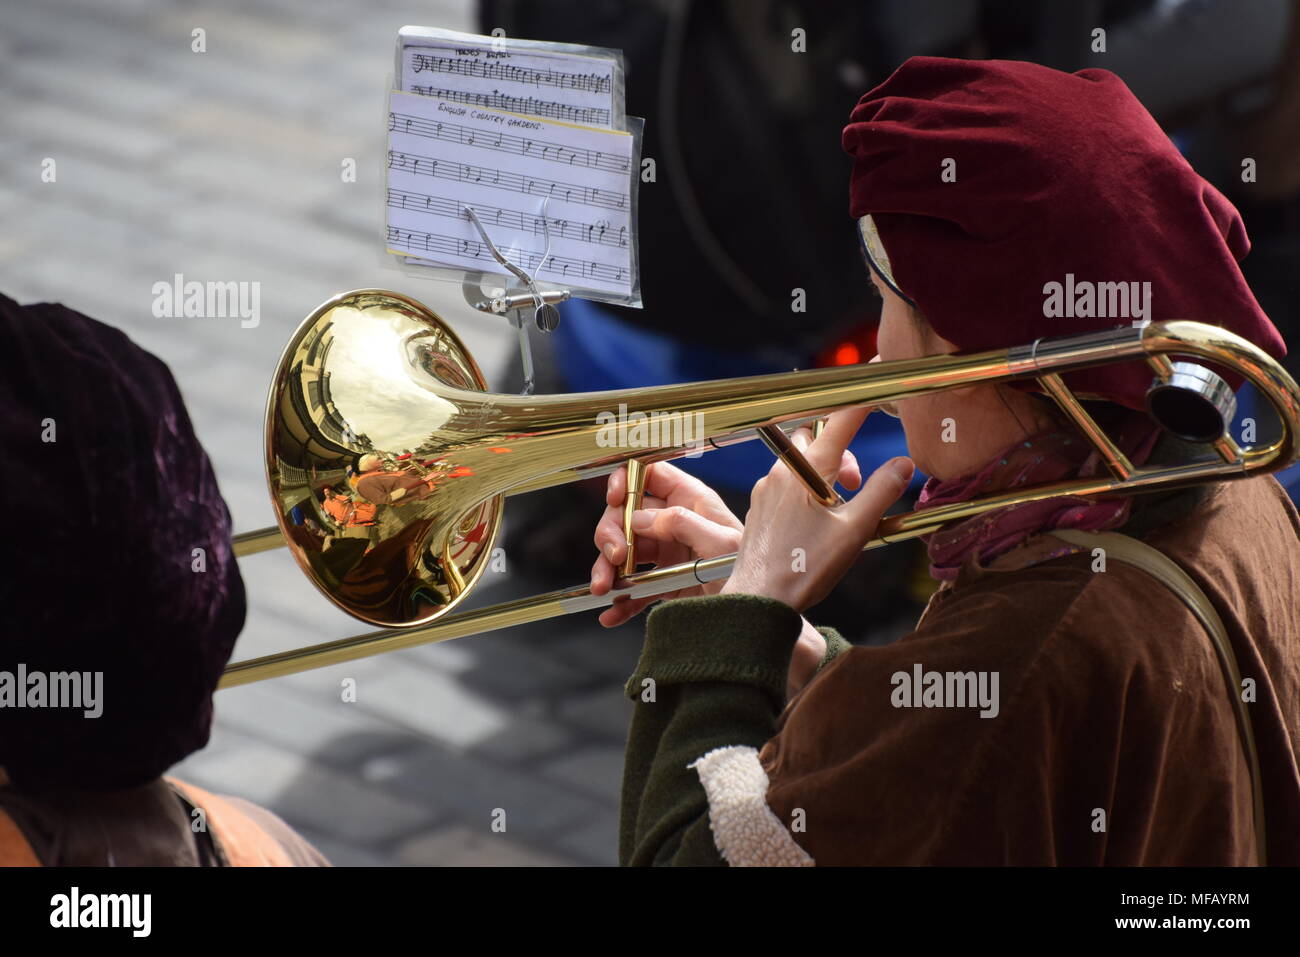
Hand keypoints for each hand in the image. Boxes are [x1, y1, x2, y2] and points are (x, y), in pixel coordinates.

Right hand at [590, 461, 743, 625]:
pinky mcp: (661, 584)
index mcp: (691, 501)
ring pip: (621, 554)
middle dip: (611, 534)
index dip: (626, 479)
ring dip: (606, 570)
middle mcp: (673, 524)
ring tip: (603, 590)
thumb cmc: (752, 571)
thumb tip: (640, 518)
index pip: (650, 475)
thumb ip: (683, 523)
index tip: (615, 497)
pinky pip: (632, 590)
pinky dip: (619, 601)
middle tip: (615, 556)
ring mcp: (665, 554)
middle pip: (625, 516)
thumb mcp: (723, 543)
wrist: (756, 614)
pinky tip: (612, 613)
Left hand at [721, 407, 913, 611]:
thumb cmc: (805, 567)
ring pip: (801, 461)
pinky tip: (816, 521)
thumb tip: (903, 463)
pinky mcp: (760, 506)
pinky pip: (787, 482)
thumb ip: (881, 492)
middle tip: (857, 485)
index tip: (879, 387)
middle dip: (844, 450)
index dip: (863, 401)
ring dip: (826, 473)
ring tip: (839, 508)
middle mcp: (782, 470)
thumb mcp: (855, 531)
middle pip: (818, 437)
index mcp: (807, 470)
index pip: (841, 420)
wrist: (759, 597)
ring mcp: (767, 488)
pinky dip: (808, 489)